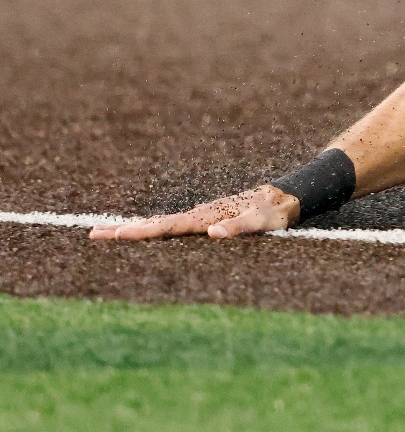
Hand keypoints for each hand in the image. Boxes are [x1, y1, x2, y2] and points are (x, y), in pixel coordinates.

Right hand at [89, 185, 301, 240]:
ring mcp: (200, 216)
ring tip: (108, 233)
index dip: (143, 232)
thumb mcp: (261, 223)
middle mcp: (198, 215)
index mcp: (206, 217)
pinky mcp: (204, 219)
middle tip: (93, 234)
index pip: (168, 226)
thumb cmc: (274, 213)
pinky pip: (173, 226)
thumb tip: (211, 232)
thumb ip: (238, 227)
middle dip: (125, 229)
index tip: (118, 234)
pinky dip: (153, 230)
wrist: (284, 197)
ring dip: (136, 229)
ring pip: (162, 224)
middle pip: (156, 223)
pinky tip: (145, 234)